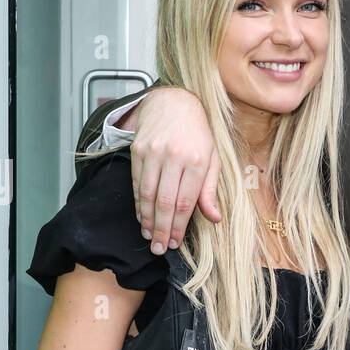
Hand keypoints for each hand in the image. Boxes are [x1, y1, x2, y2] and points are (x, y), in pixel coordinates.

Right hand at [130, 86, 220, 252]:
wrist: (174, 101)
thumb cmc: (198, 134)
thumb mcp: (213, 159)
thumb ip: (210, 190)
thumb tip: (214, 218)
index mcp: (197, 161)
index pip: (186, 203)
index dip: (179, 227)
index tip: (176, 243)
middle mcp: (174, 156)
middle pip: (165, 202)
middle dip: (162, 229)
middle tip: (159, 248)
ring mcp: (153, 152)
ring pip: (147, 194)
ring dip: (147, 220)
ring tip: (149, 237)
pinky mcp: (137, 149)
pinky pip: (135, 182)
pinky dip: (138, 203)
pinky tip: (141, 216)